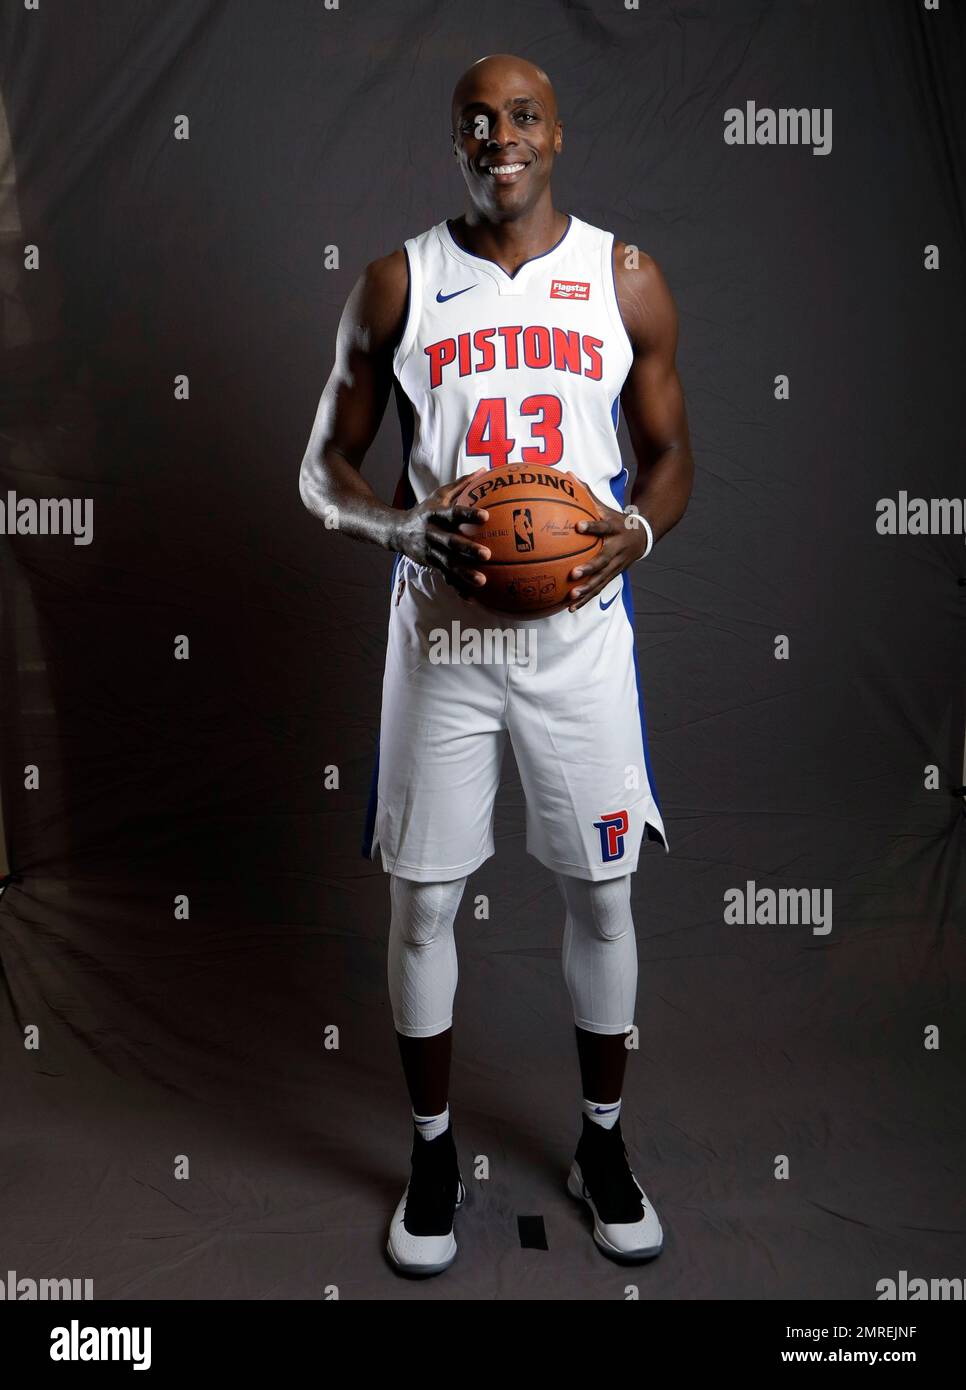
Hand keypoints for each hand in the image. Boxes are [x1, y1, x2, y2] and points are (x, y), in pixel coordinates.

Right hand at [393, 467, 490, 600]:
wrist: (396, 531)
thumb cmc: (425, 510)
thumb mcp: (438, 495)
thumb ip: (461, 484)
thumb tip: (484, 471)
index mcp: (435, 515)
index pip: (454, 513)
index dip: (468, 514)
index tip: (486, 516)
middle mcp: (432, 534)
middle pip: (451, 542)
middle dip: (468, 549)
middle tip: (487, 554)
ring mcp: (430, 551)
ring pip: (448, 564)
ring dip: (465, 574)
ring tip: (483, 581)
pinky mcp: (431, 565)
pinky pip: (446, 577)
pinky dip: (458, 588)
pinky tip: (472, 598)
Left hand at [566, 499, 648, 610]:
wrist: (643, 536)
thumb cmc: (618, 520)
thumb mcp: (606, 507)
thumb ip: (587, 493)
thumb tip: (567, 474)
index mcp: (615, 530)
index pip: (603, 527)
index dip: (592, 527)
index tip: (578, 527)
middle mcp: (617, 549)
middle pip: (603, 560)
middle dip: (589, 567)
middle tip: (573, 573)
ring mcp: (617, 564)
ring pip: (602, 579)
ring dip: (587, 589)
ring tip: (572, 596)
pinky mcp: (613, 575)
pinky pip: (599, 588)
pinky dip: (586, 598)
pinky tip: (571, 607)